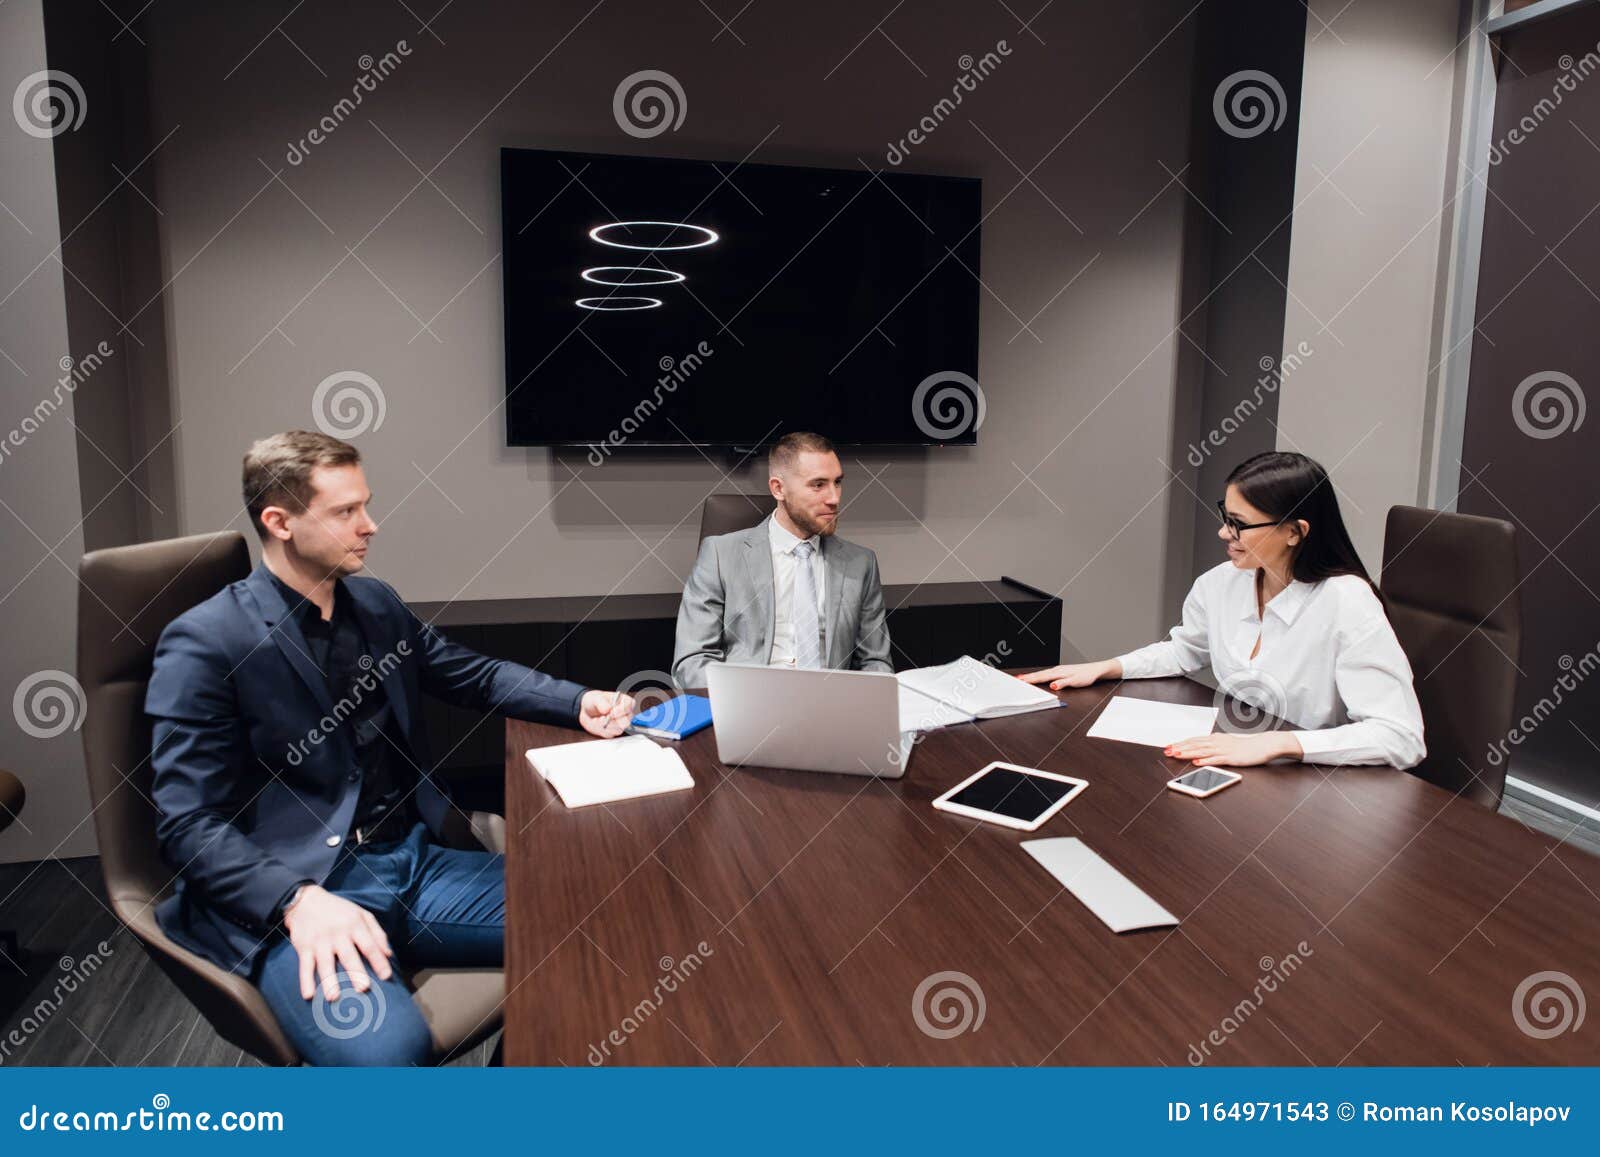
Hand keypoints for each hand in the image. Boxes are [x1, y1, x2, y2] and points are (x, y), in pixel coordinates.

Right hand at [282, 885, 392, 1000]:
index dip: (378, 960)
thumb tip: (389, 954)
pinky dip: (305, 980)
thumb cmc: (339, 911)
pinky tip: (308, 995)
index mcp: (354, 925)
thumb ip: (377, 933)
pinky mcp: (303, 947)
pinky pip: (305, 966)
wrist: (306, 901)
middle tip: (363, 989)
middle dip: (356, 972)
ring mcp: (319, 942)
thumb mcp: (361, 914)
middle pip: (348, 956)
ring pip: (325, 963)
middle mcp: (338, 934)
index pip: (369, 945)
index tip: (386, 976)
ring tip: (334, 997)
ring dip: (329, 981)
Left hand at [579, 689, 635, 737]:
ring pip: (618, 730)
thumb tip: (608, 709)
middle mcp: (625, 714)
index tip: (611, 712)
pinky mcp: (613, 731)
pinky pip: (609, 734)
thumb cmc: (594, 701)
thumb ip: (601, 702)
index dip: (621, 710)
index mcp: (624, 701)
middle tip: (603, 718)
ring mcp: (620, 724)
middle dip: (613, 722)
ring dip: (605, 726)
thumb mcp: (595, 698)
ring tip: (597, 719)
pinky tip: (597, 723)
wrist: (586, 712)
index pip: (629, 705)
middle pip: (626, 722)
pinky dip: (601, 730)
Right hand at [1018, 659, 1121, 690]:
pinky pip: (1046, 674)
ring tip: (1022, 678)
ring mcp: (1058, 670)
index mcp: (1058, 673)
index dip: (1030, 679)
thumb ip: (1063, 683)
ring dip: (1031, 676)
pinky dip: (1039, 675)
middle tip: (1015, 679)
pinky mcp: (1061, 671)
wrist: (1096, 670)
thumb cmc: (1087, 676)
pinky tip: (1037, 676)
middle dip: (1027, 677)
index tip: (1020, 681)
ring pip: (1041, 673)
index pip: (1041, 677)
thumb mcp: (1076, 681)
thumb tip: (1052, 685)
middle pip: (1039, 674)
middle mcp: (1057, 670)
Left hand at [1164, 731, 1303, 766]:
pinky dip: (1206, 761)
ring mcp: (1224, 749)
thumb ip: (1215, 746)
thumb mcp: (1228, 744)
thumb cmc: (1246, 746)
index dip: (1181, 743)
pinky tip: (1197, 763)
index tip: (1169, 746)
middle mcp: (1218, 742)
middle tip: (1167, 750)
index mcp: (1216, 739)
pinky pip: (1216, 759)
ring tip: (1177, 754)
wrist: (1264, 745)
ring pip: (1202, 750)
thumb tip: (1202, 749)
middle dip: (1180, 747)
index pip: (1195, 740)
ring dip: (1188, 752)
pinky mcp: (1232, 757)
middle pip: (1195, 744)